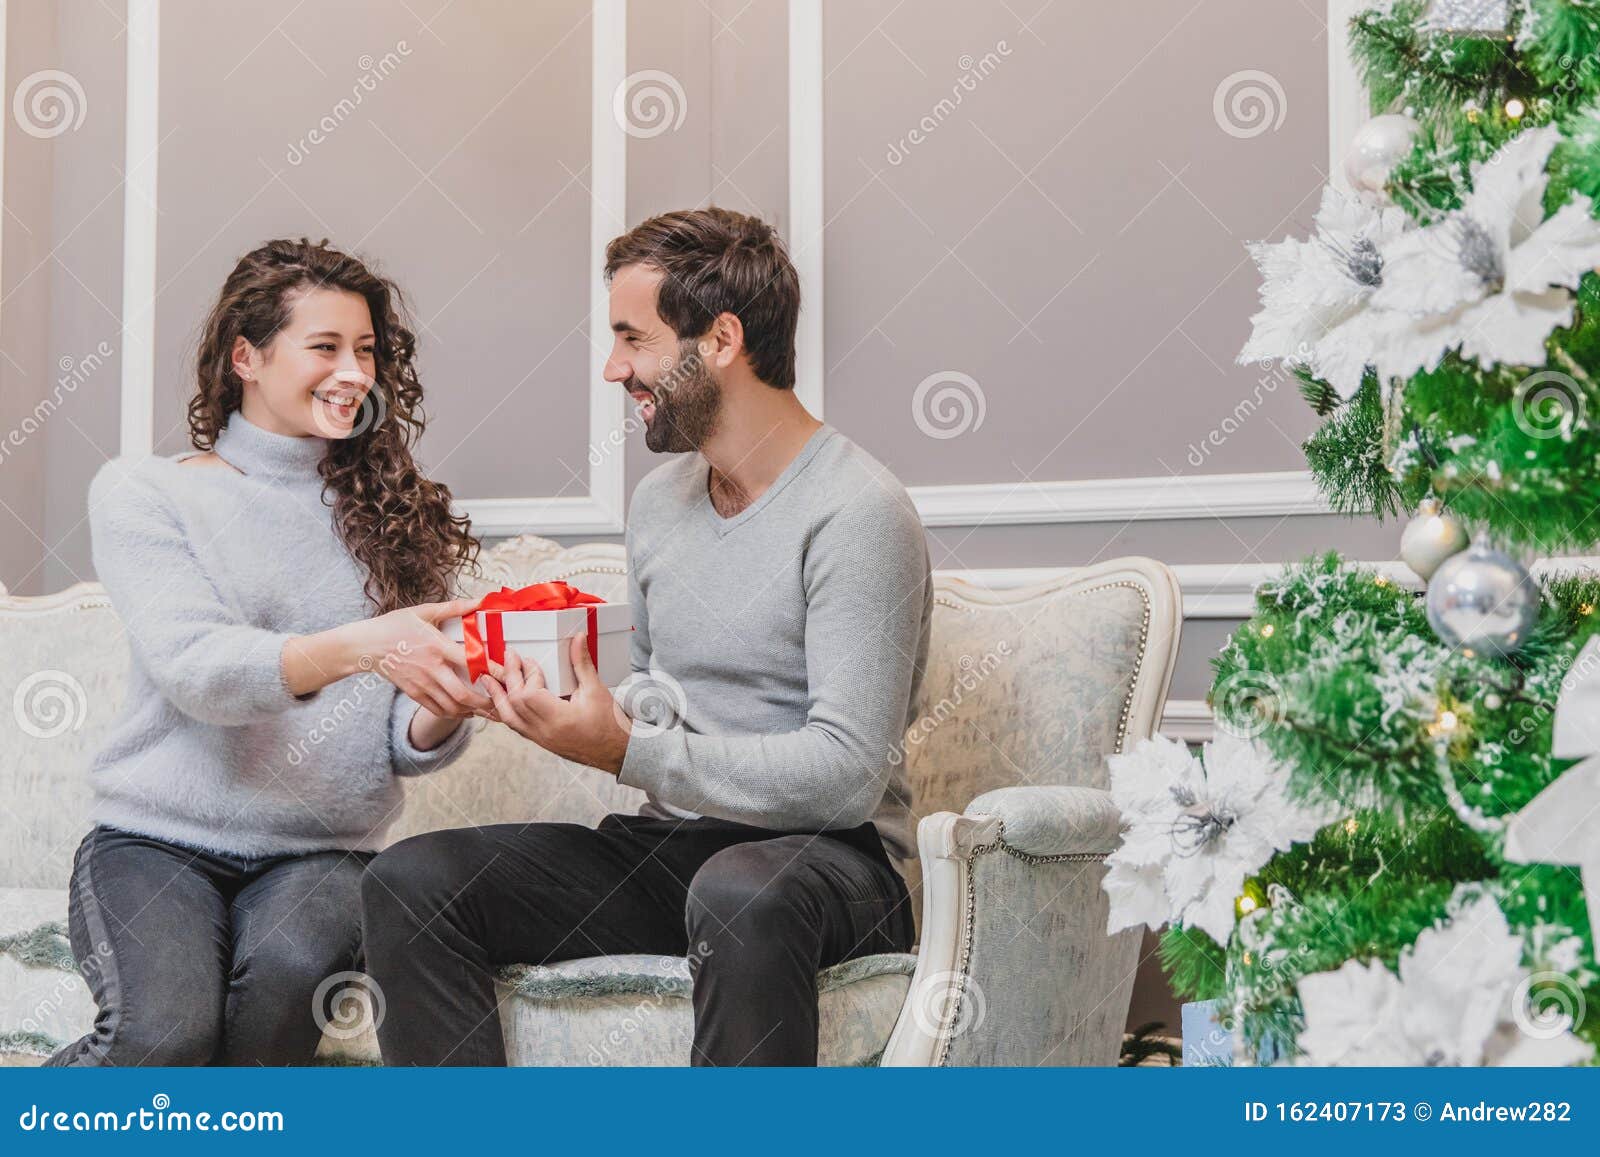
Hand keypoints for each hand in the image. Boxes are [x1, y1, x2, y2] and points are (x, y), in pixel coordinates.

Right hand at [346, 598, 496, 720]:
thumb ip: (455, 607)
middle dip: (485, 702)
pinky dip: (454, 714)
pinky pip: (437, 709)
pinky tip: (465, 711)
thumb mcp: (425, 612)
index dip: (491, 670)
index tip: (507, 674)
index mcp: (437, 646)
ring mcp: (421, 684)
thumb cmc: (396, 625)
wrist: (366, 644)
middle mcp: (430, 668)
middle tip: (501, 702)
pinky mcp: (414, 693)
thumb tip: (480, 600)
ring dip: (472, 711)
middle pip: (462, 694)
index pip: (470, 661)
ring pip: (451, 706)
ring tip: (488, 710)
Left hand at [481, 632, 629, 773]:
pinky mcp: (541, 741)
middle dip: (509, 678)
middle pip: (515, 704)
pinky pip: (515, 726)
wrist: (615, 752)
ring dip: (497, 696)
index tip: (531, 661)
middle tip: (506, 659)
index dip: (527, 675)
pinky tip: (502, 699)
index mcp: (559, 719)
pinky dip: (506, 710)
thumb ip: (582, 663)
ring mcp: (541, 738)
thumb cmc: (609, 723)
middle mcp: (545, 732)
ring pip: (509, 718)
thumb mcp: (597, 690)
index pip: (529, 696)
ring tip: (487, 680)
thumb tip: (577, 638)